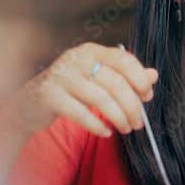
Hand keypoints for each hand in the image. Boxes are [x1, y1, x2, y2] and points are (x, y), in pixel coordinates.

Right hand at [5, 42, 157, 137]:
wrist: (31, 101)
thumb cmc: (71, 90)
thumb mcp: (99, 79)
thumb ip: (125, 77)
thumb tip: (153, 75)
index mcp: (92, 51)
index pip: (124, 60)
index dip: (140, 80)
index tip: (147, 97)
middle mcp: (77, 58)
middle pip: (115, 82)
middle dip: (132, 106)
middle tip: (138, 123)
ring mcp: (61, 75)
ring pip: (100, 98)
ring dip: (118, 117)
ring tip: (125, 128)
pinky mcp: (49, 95)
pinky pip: (80, 113)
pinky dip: (97, 126)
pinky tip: (106, 133)